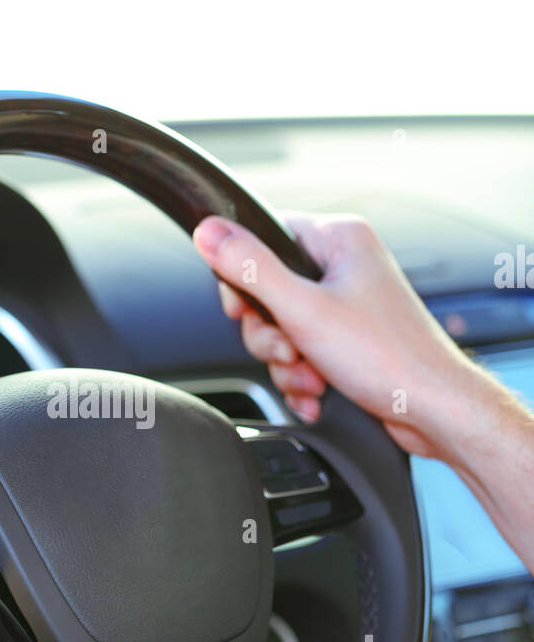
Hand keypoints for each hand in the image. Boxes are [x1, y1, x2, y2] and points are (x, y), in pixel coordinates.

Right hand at [193, 212, 478, 459]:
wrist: (432, 410)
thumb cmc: (388, 359)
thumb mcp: (303, 310)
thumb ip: (250, 269)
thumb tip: (208, 231)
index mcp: (338, 238)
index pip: (263, 237)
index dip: (245, 279)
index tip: (245, 310)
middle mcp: (344, 265)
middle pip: (267, 291)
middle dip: (271, 335)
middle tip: (289, 351)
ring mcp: (347, 304)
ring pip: (282, 328)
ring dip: (287, 364)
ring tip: (312, 379)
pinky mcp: (348, 340)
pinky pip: (302, 352)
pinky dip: (303, 378)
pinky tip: (317, 394)